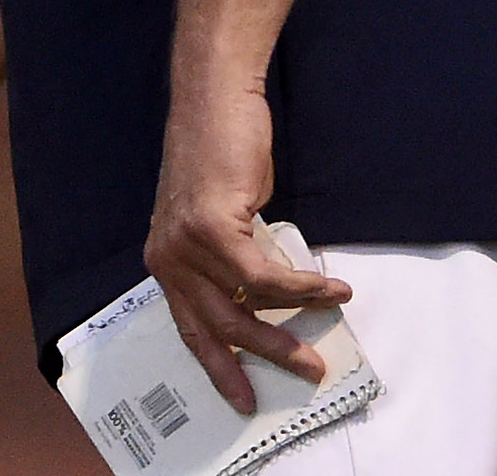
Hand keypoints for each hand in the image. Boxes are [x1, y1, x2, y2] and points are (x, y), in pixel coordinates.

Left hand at [143, 80, 351, 414]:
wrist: (215, 100)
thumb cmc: (219, 152)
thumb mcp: (215, 216)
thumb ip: (225, 259)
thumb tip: (262, 300)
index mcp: (165, 257)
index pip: (189, 325)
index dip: (218, 363)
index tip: (242, 397)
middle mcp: (167, 256)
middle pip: (219, 326)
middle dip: (266, 356)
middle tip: (308, 372)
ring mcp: (185, 243)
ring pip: (246, 304)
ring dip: (296, 319)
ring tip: (331, 320)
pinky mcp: (210, 227)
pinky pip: (264, 276)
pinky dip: (301, 287)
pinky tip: (330, 286)